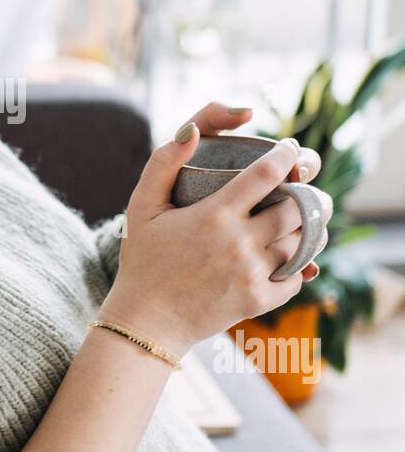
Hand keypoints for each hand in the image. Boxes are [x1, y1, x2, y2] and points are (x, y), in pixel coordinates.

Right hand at [100, 101, 333, 355]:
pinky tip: (292, 256)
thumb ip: (163, 162)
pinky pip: (297, 277)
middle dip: (311, 193)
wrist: (147, 321)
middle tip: (309, 186)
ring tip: (307, 219)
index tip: (290, 150)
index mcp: (214, 214)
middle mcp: (238, 242)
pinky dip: (300, 265)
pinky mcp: (258, 301)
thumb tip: (191, 130)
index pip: (267, 173)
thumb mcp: (141, 206)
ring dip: (311, 228)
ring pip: (303, 242)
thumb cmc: (143, 259)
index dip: (286, 156)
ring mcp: (251, 273)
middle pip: (297, 208)